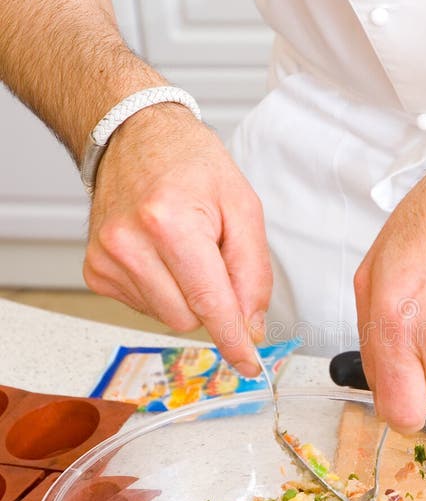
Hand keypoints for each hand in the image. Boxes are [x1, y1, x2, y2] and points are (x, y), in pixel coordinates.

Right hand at [83, 104, 271, 375]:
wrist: (135, 137)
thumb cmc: (190, 164)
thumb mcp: (242, 206)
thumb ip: (253, 270)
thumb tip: (251, 324)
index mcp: (169, 223)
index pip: (208, 302)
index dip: (233, 338)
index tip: (248, 363)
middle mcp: (130, 244)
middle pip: (188, 318)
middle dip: (210, 299)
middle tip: (211, 256)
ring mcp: (107, 259)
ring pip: (167, 317)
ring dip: (186, 295)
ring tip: (183, 250)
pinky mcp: (96, 271)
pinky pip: (145, 308)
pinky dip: (163, 290)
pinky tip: (161, 256)